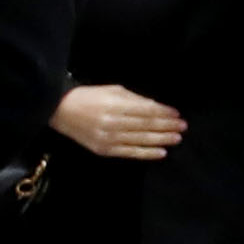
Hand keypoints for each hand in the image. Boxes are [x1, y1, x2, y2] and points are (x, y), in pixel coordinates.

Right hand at [51, 83, 184, 160]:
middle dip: (167, 126)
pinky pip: (130, 153)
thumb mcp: (112, 90)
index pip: (146, 111)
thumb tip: (156, 107)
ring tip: (176, 139)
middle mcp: (113, 123)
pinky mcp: (104, 150)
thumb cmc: (89, 97)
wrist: (60, 111)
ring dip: (161, 139)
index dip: (163, 113)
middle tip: (183, 127)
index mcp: (115, 105)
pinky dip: (146, 153)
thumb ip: (134, 99)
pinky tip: (161, 152)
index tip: (177, 114)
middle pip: (146, 125)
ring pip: (141, 140)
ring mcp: (108, 138)